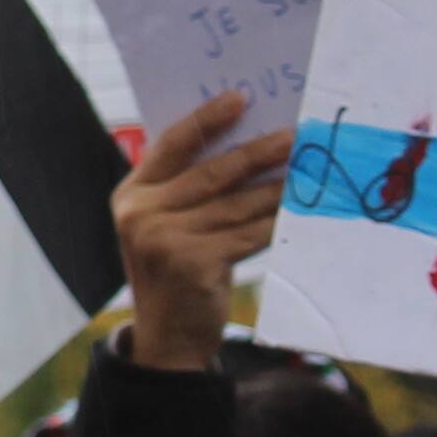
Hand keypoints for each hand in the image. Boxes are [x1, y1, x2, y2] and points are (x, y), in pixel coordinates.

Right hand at [111, 90, 288, 373]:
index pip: (170, 144)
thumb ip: (186, 191)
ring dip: (276, 186)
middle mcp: (140, 214)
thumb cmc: (175, 273)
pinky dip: (275, 221)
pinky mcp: (192, 263)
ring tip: (305, 170)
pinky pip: (246, 234)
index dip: (207, 119)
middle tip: (294, 134)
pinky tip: (296, 209)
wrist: (167, 338)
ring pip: (235, 204)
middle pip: (210, 171)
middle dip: (257, 151)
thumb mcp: (164, 226)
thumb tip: (245, 145)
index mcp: (131, 195)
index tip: (241, 98)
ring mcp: (163, 239)